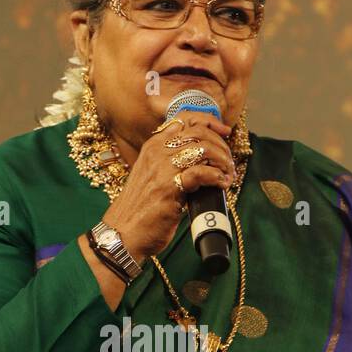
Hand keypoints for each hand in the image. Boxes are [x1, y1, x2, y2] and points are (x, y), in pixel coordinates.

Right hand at [103, 111, 236, 261]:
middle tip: (228, 162)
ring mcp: (162, 169)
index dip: (210, 122)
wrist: (123, 232)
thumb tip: (199, 155)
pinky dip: (216, 177)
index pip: (185, 119)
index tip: (225, 132)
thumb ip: (168, 160)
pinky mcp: (170, 187)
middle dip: (221, 145)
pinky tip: (221, 185)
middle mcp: (157, 152)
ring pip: (203, 149)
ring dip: (222, 161)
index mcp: (153, 146)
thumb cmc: (140, 207)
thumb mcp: (150, 175)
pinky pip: (201, 172)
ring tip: (227, 175)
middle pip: (199, 132)